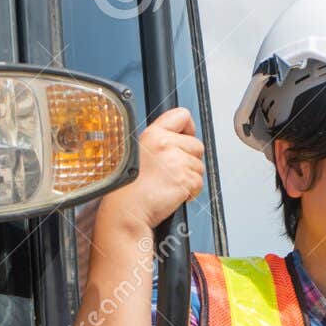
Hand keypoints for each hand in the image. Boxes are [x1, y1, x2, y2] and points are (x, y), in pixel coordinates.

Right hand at [103, 106, 204, 228]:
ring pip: (199, 166)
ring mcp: (176, 161)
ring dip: (189, 178)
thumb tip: (180, 141)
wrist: (126, 210)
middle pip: (197, 145)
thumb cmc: (128, 188)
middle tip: (173, 172)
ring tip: (170, 185)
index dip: (188, 128)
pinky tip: (174, 194)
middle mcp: (165, 144)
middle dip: (190, 160)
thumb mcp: (138, 153)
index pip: (182, 115)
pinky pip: (199, 183)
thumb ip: (159, 143)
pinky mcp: (184, 179)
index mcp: (153, 134)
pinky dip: (191, 192)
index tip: (186, 138)